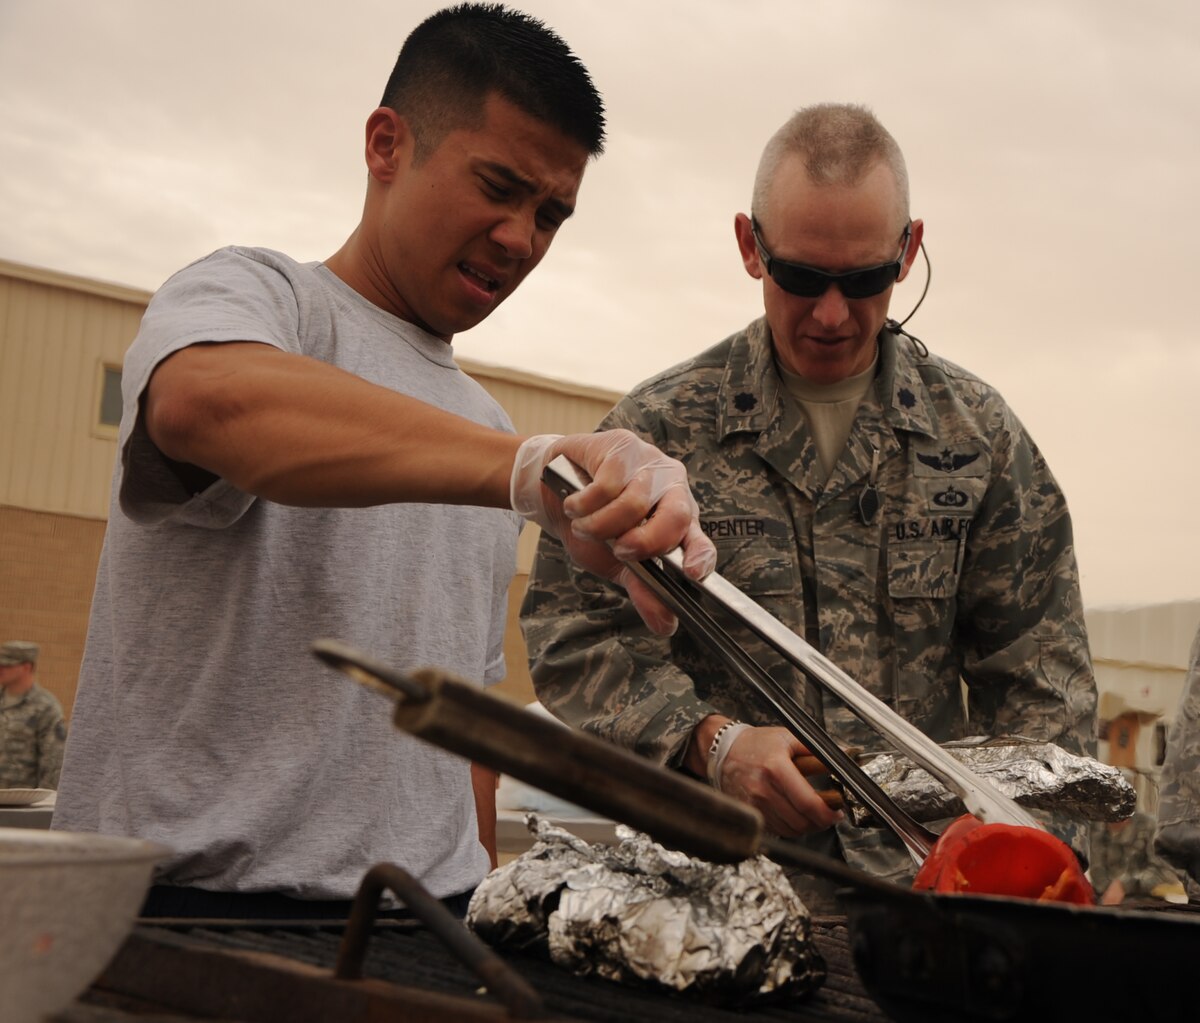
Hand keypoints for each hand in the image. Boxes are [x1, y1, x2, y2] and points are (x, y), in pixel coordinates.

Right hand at [510, 431, 715, 633]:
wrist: (553, 491)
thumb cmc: (592, 524)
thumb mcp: (616, 564)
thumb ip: (643, 589)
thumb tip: (666, 625)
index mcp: (678, 519)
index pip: (699, 538)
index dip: (700, 555)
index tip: (691, 574)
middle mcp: (672, 488)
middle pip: (676, 516)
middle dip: (645, 541)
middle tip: (619, 550)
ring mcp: (650, 463)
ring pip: (636, 502)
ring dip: (601, 524)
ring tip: (584, 524)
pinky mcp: (623, 445)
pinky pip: (609, 482)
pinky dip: (585, 502)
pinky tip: (575, 504)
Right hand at [713, 725, 843, 836]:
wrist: (723, 750)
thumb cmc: (756, 743)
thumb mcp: (787, 738)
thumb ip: (816, 750)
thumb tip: (844, 757)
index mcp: (776, 768)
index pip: (808, 802)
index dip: (827, 814)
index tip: (836, 813)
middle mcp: (763, 789)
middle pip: (801, 821)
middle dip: (820, 822)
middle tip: (827, 814)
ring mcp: (754, 804)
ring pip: (790, 829)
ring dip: (805, 826)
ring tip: (810, 813)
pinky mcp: (748, 812)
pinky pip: (776, 829)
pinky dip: (789, 827)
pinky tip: (793, 814)